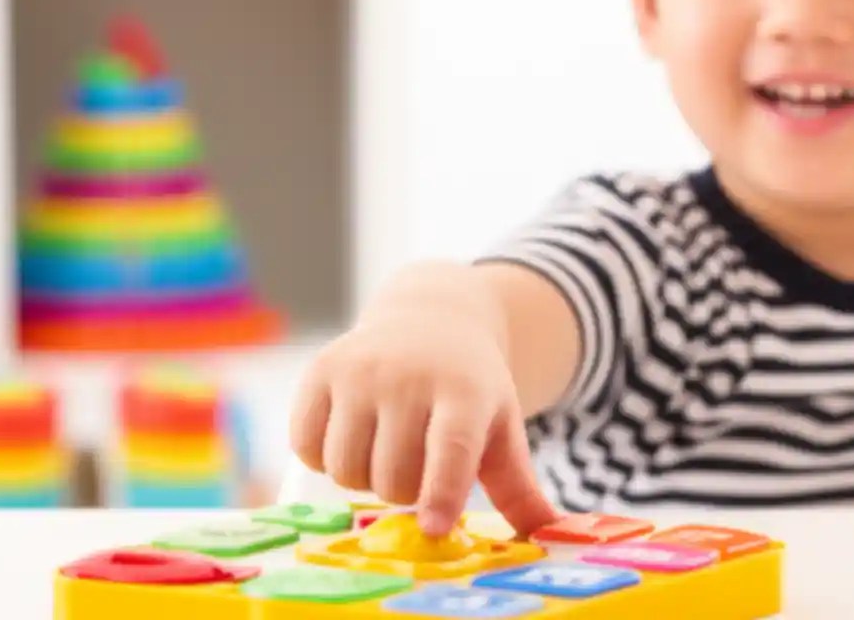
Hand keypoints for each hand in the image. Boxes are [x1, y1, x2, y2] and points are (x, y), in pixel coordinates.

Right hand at [289, 298, 561, 536]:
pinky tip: (350, 436)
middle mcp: (409, 375)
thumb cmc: (469, 388)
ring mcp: (361, 370)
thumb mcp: (502, 426)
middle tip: (416, 466)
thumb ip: (519, 486)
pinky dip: (323, 457)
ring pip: (344, 468)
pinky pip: (305, 446)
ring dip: (363, 478)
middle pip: (392, 476)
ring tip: (384, 450)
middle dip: (404, 491)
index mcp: (464, 390)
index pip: (451, 448)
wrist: (430, 318)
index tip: (434, 529)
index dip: (441, 491)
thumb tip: (548, 535)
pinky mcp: (321, 369)